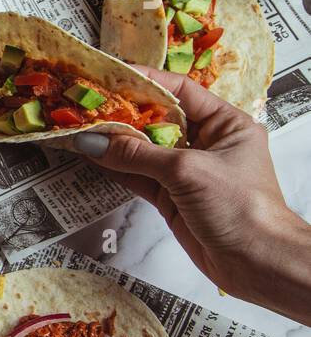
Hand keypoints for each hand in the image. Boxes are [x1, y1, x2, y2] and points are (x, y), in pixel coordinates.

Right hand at [72, 65, 310, 323]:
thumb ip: (136, 155)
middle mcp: (206, 142)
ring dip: (114, 142)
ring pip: (143, 149)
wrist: (257, 262)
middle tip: (88, 103)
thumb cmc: (240, 206)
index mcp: (225, 123)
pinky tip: (92, 156)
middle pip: (157, 119)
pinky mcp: (172, 196)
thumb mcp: (186, 171)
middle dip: (123, 112)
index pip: (181, 91)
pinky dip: (115, 167)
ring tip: (81, 128)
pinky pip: (138, 174)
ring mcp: (187, 171)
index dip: (146, 81)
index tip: (112, 75)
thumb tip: (92, 141)